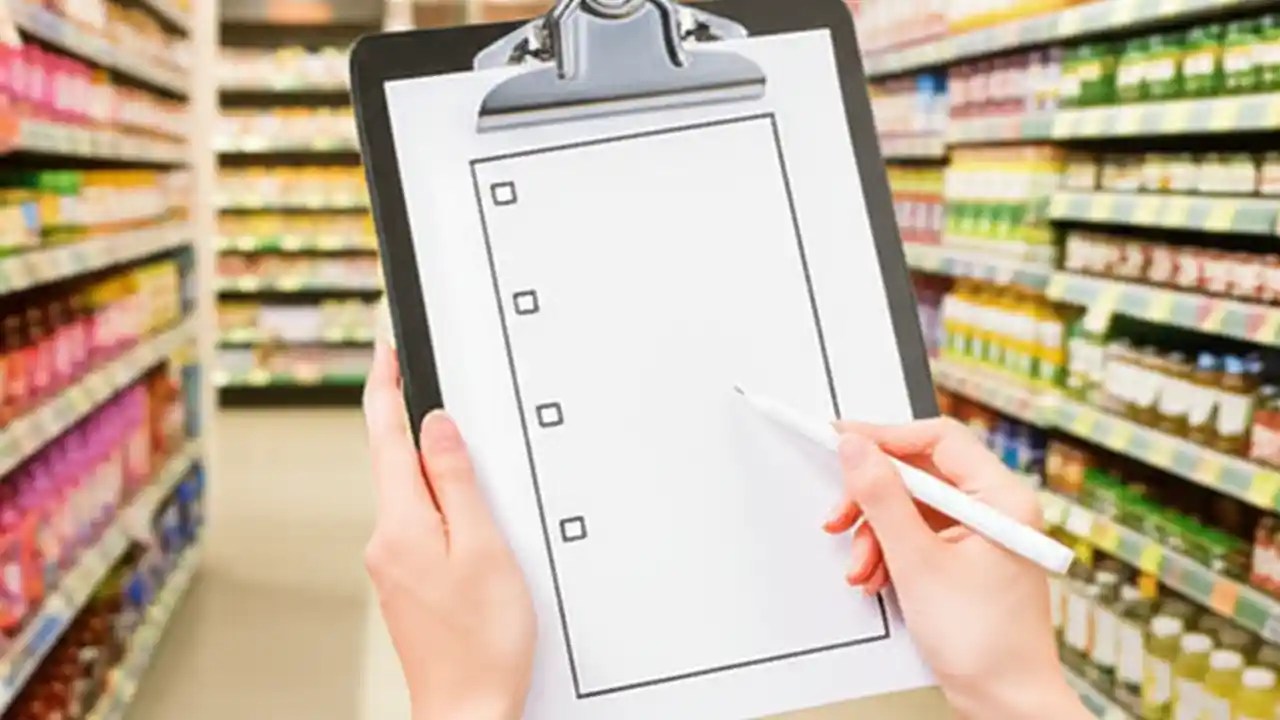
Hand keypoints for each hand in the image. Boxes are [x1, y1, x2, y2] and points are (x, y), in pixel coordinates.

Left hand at [362, 341, 535, 719]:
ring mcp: (393, 565)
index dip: (385, 385)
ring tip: (470, 455)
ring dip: (434, 467)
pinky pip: (421, 523)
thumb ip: (458, 483)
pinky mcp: (408, 582)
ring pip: (412, 494)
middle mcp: (386, 542)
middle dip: (413, 421)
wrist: (468, 710)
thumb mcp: (484, 548)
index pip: (385, 437)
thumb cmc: (482, 643)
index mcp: (401, 526)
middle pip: (395, 462)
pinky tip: (469, 515)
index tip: (386, 348)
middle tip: (425, 379)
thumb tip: (436, 427)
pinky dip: (441, 504)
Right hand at [825, 418, 1087, 719]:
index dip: (884, 436)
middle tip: (840, 516)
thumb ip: (882, 498)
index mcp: (1003, 498)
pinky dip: (889, 554)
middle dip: (873, 500)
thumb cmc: (987, 644)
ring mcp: (980, 536)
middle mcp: (996, 510)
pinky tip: (876, 580)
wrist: (1007, 705)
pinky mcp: (964, 560)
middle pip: (919, 475)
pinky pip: (916, 537)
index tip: (841, 440)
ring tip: (862, 568)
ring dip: (876, 535)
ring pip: (911, 509)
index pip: (937, 439)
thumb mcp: (918, 562)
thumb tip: (855, 448)